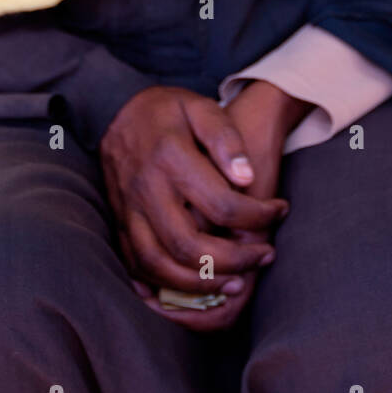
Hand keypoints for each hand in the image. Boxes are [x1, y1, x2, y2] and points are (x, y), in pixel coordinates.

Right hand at [135, 80, 310, 330]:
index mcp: (171, 158)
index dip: (258, 216)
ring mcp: (128, 210)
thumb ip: (225, 138)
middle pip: (189, 246)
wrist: (111, 110)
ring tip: (235, 282)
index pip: (222, 205)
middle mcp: (146, 189)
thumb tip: (247, 177)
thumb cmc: (165, 109)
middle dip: (233, 261)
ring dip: (200, 283)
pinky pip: (137, 266)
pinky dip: (164, 284)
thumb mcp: (200, 106)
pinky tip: (193, 286)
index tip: (280, 210)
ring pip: (159, 265)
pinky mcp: (119, 223)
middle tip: (264, 256)